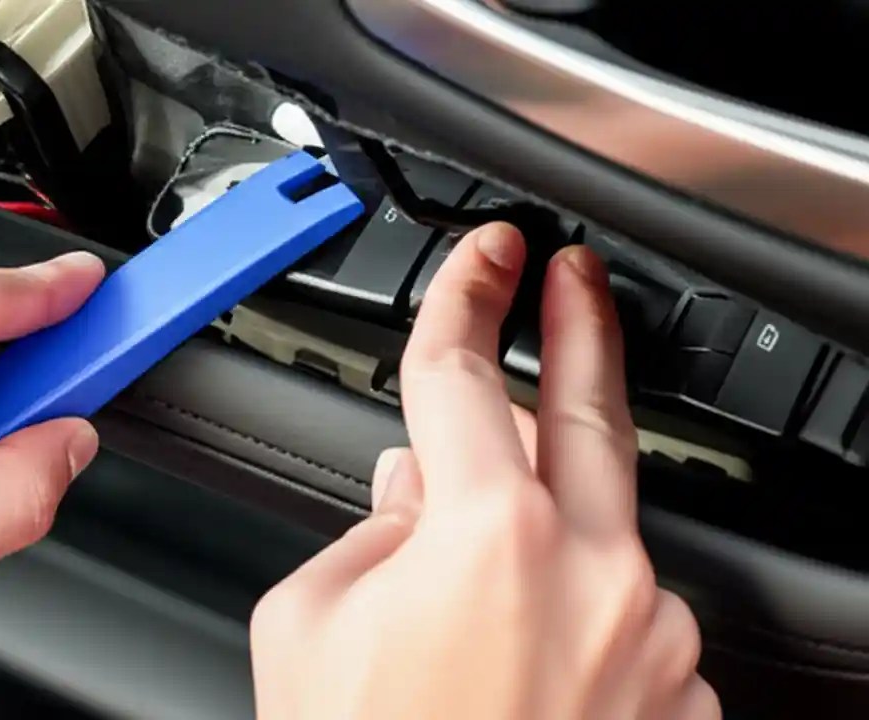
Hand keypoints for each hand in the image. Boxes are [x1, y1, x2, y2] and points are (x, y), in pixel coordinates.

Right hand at [251, 224, 718, 718]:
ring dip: (556, 504)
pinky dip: (578, 600)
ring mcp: (649, 637)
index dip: (467, 299)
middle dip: (580, 328)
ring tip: (493, 531)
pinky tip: (524, 637)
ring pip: (606, 524)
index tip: (483, 261)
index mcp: (486, 536)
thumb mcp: (308, 626)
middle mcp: (591, 573)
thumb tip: (405, 489)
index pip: (463, 376)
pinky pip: (627, 614)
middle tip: (575, 281)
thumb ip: (362, 534)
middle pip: (589, 409)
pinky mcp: (676, 694)